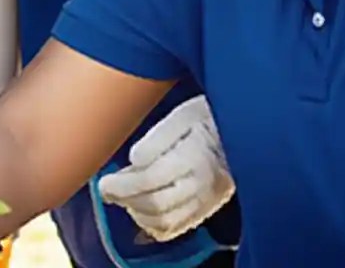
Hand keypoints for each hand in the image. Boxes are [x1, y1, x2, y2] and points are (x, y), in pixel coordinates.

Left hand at [97, 96, 233, 241]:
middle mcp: (204, 185)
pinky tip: (139, 209)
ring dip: (135, 211)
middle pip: (156, 203)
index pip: (152, 178)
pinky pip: (174, 228)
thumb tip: (135, 159)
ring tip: (122, 196)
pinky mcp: (205, 211)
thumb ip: (158, 137)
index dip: (122, 185)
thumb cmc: (205, 121)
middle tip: (106, 188)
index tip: (104, 181)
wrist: (240, 137)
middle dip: (124, 199)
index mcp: (196, 156)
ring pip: (164, 220)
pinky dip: (151, 224)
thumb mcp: (182, 116)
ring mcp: (206, 202)